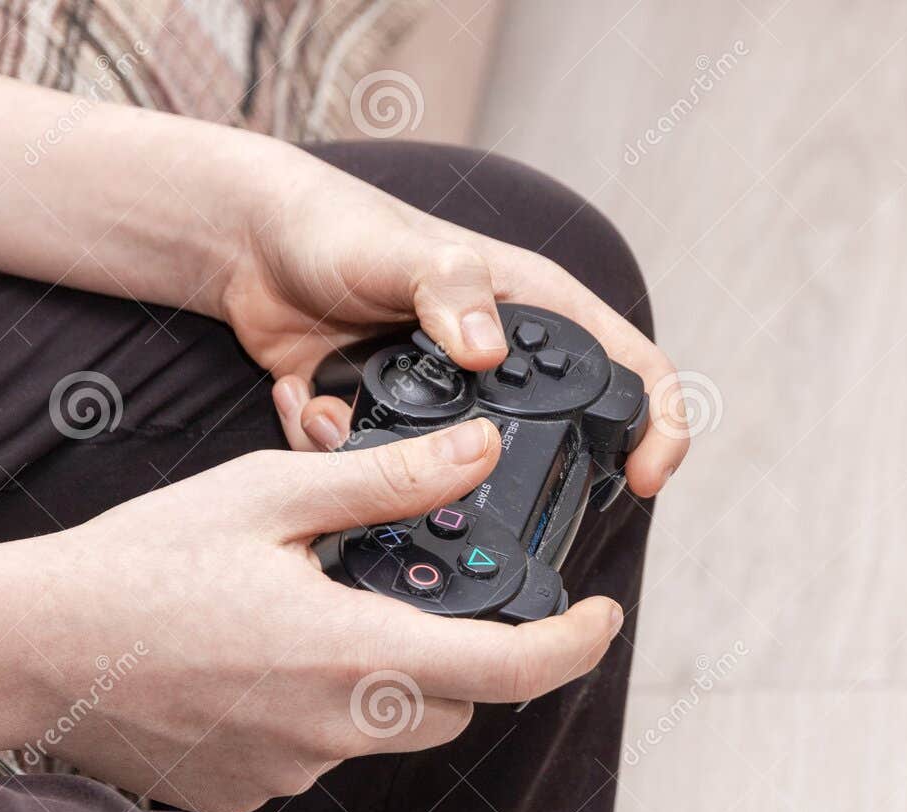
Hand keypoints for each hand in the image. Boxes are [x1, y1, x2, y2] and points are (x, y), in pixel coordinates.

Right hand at [16, 419, 621, 811]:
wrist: (26, 650)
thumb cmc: (139, 565)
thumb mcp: (269, 496)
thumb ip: (387, 482)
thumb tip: (479, 456)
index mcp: (355, 652)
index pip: (511, 671)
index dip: (576, 646)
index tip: (601, 617)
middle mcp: (336, 729)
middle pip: (456, 704)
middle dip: (466, 653)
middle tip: (421, 594)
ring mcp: (292, 772)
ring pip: (391, 731)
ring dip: (390, 680)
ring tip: (321, 616)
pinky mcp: (252, 793)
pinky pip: (322, 755)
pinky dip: (322, 711)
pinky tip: (260, 662)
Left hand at [216, 151, 687, 496]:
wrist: (250, 245)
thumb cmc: (337, 224)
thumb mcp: (402, 250)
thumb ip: (450, 292)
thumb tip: (488, 352)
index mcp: (531, 311)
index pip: (630, 369)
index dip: (656, 425)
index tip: (643, 478)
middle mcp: (499, 361)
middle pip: (556, 442)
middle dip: (514, 479)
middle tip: (467, 492)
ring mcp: (446, 400)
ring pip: (459, 473)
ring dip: (404, 471)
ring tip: (345, 420)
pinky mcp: (388, 426)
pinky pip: (383, 473)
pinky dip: (340, 451)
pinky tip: (310, 402)